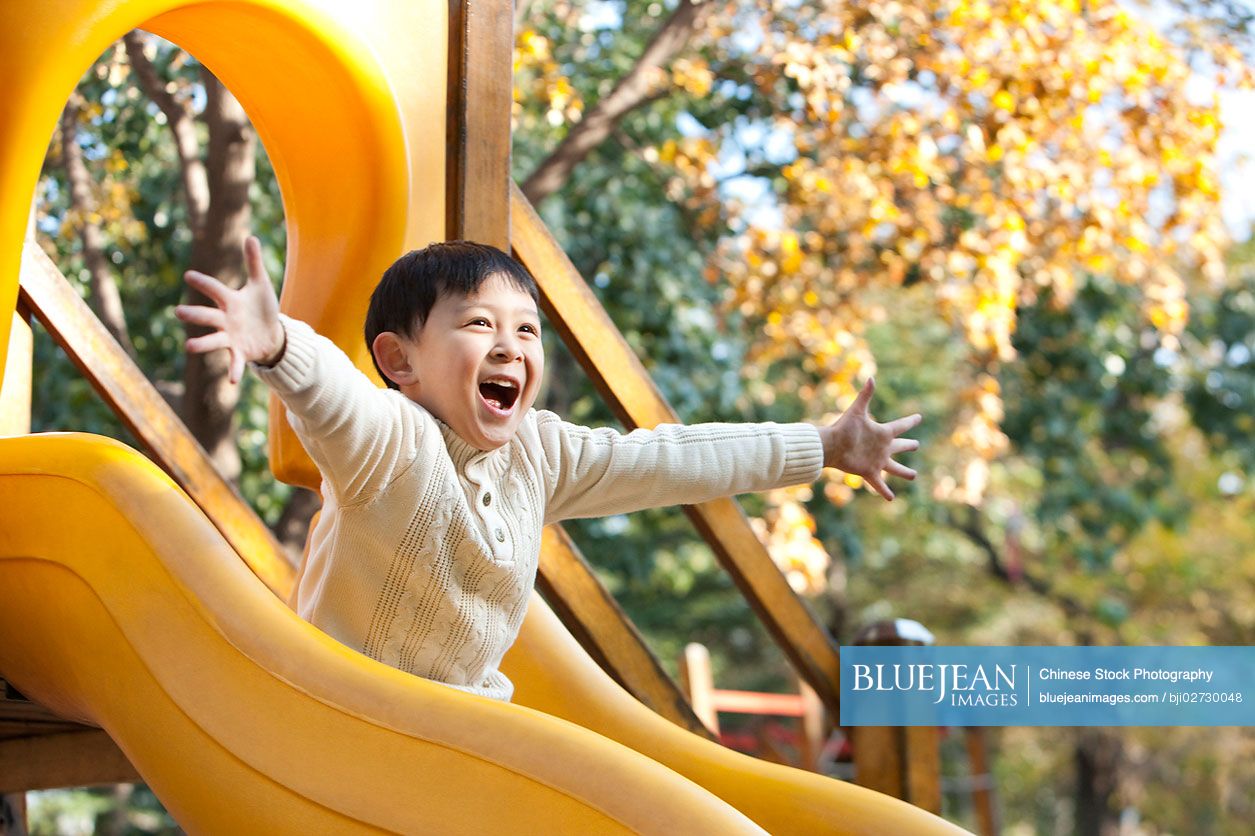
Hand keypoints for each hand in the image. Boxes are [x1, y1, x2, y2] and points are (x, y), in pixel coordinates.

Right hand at [175, 236, 284, 383]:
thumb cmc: (262, 307)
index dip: (203, 283)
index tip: (188, 275)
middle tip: (179, 313)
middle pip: (207, 316)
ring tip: (188, 347)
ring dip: (202, 344)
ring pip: (213, 340)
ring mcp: (230, 337)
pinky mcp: (240, 352)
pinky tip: (233, 381)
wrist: (272, 334)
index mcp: (230, 301)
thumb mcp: (261, 285)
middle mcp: (225, 319)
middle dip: (195, 314)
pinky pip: (235, 362)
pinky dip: (234, 371)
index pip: (215, 290)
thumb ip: (254, 263)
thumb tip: (250, 237)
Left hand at [819, 378, 920, 500]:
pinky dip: (885, 491)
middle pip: (900, 447)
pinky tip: (891, 498)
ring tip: (913, 475)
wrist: (831, 446)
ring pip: (895, 468)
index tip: (919, 417)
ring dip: (904, 472)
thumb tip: (871, 377)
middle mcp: (882, 448)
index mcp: (882, 433)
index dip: (910, 421)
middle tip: (917, 445)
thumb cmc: (843, 428)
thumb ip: (865, 395)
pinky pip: (879, 484)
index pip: (901, 426)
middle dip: (909, 446)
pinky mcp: (869, 472)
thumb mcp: (857, 411)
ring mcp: (877, 461)